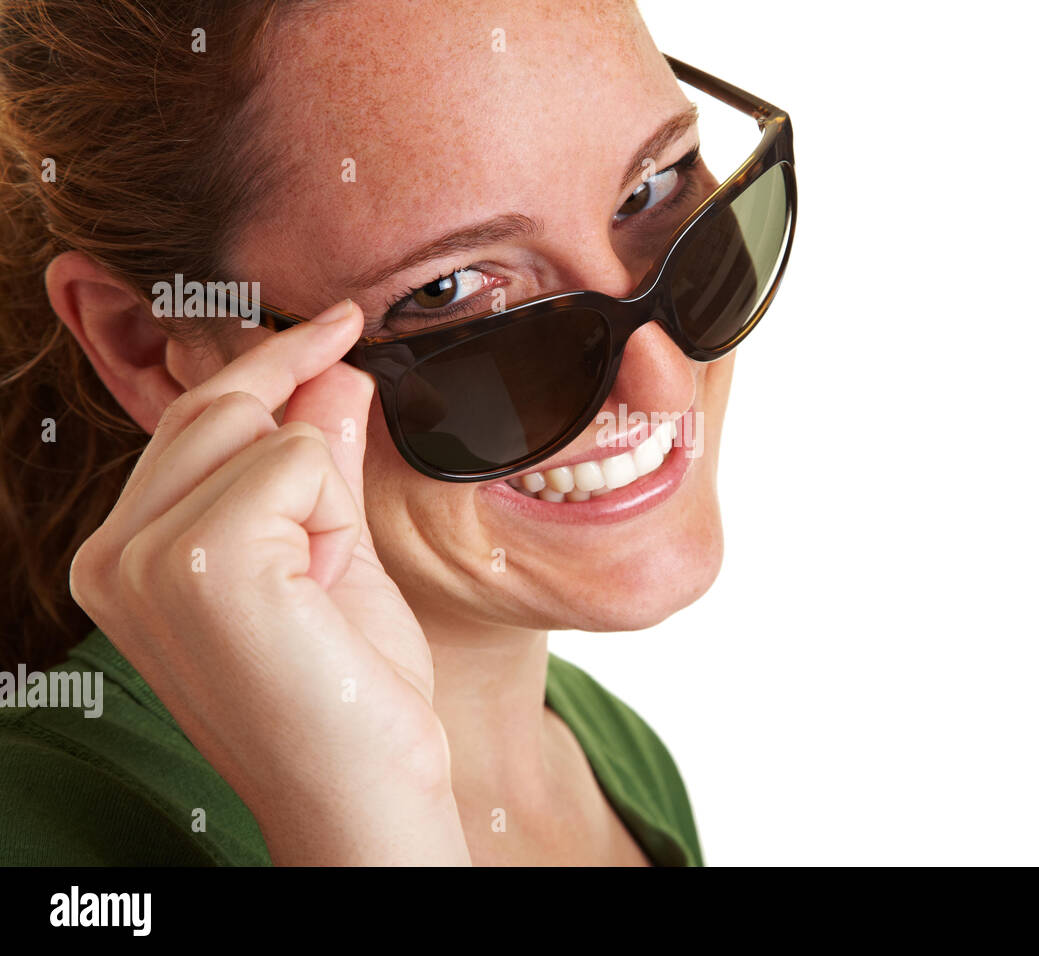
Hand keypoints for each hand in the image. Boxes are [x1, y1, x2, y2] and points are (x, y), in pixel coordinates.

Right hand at [69, 298, 469, 864]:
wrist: (366, 792)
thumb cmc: (351, 691)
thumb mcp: (333, 556)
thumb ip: (319, 464)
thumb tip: (333, 372)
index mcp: (126, 552)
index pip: (195, 418)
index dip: (271, 363)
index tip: (338, 325)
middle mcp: (113, 552)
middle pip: (222, 407)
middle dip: (304, 439)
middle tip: (335, 531)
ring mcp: (145, 556)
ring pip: (269, 431)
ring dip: (323, 499)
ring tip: (316, 590)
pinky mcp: (200, 559)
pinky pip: (297, 459)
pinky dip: (333, 516)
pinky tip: (320, 589)